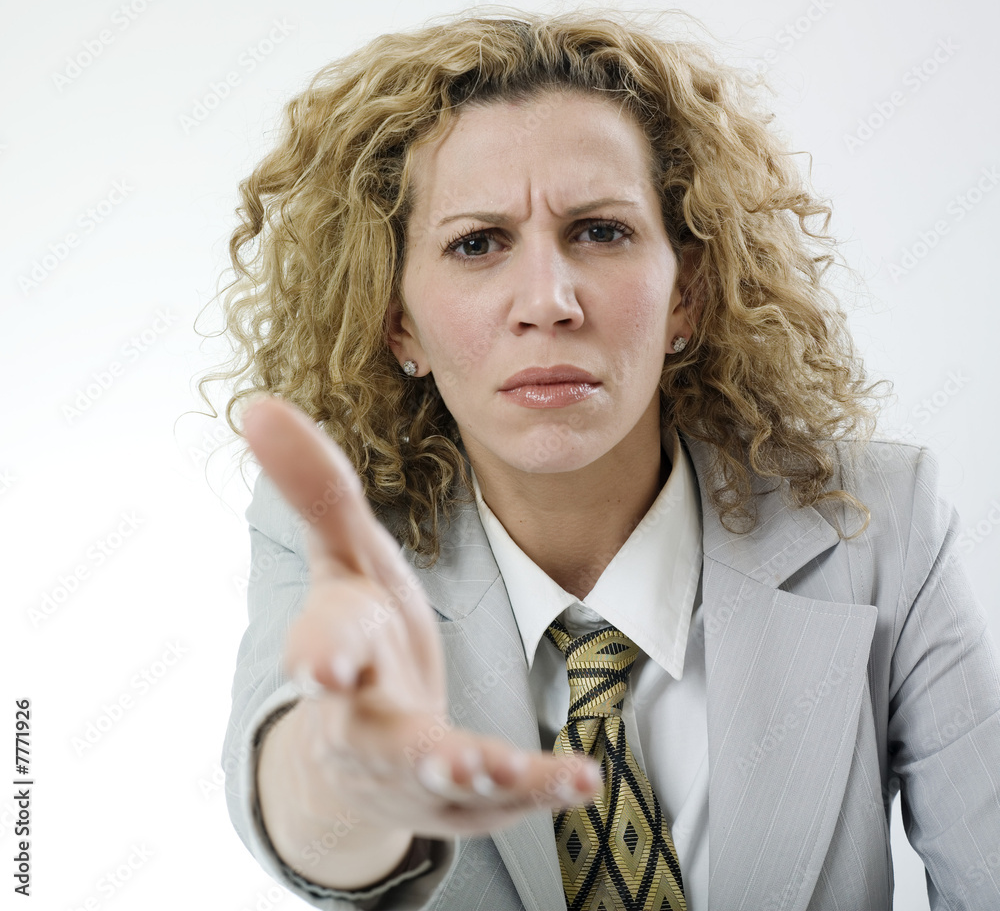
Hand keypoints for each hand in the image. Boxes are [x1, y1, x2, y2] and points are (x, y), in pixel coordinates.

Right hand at [242, 395, 601, 839]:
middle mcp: (365, 719)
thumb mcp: (346, 556)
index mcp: (338, 649)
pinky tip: (583, 777)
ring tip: (509, 771)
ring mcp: (412, 769)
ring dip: (475, 776)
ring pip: (438, 780)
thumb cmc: (359, 635)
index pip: (325, 645)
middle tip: (445, 756)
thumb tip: (257, 403)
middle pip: (376, 736)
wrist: (362, 744)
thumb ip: (315, 485)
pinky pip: (498, 802)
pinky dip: (538, 788)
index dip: (320, 654)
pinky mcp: (457, 800)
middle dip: (404, 744)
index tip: (320, 667)